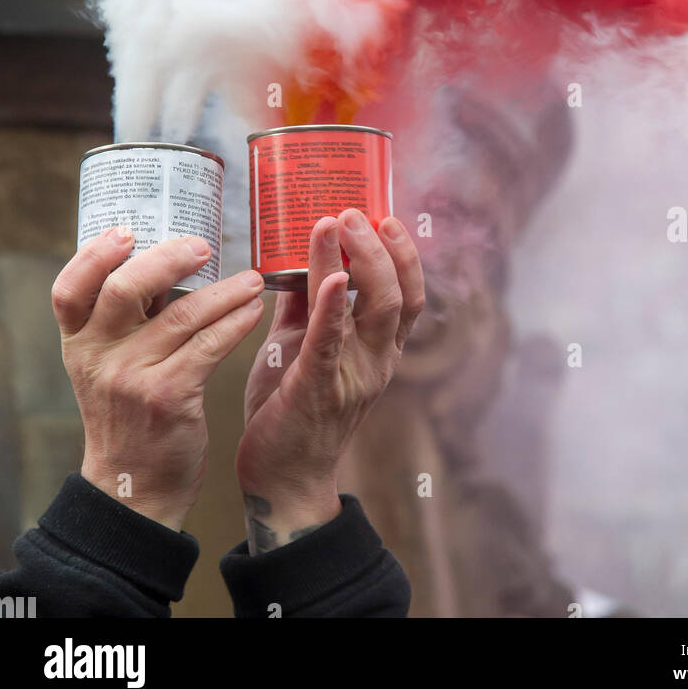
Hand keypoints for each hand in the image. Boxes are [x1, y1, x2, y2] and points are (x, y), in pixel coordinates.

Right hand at [53, 228, 265, 530]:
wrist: (134, 487)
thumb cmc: (128, 414)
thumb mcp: (105, 366)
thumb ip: (124, 320)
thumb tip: (161, 255)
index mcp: (79, 343)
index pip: (69, 289)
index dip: (93, 256)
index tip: (126, 232)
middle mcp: (98, 357)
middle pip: (123, 289)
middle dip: (167, 259)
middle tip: (202, 246)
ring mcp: (131, 378)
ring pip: (181, 316)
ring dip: (223, 292)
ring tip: (251, 280)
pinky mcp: (168, 397)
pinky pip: (208, 346)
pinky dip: (235, 323)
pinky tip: (254, 311)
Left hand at [235, 210, 423, 551]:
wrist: (278, 477)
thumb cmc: (289, 408)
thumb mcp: (300, 344)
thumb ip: (306, 304)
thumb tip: (298, 254)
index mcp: (379, 349)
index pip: (408, 294)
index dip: (404, 254)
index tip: (386, 216)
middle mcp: (377, 360)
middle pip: (400, 295)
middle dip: (381, 248)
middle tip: (355, 211)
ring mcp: (353, 376)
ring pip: (378, 311)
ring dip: (361, 262)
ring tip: (337, 224)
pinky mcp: (319, 389)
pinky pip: (332, 343)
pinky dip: (334, 307)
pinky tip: (331, 277)